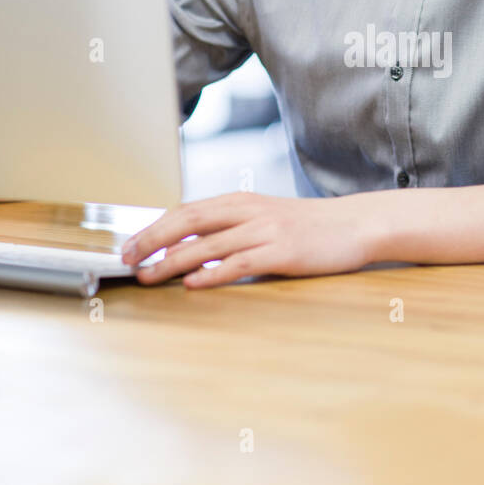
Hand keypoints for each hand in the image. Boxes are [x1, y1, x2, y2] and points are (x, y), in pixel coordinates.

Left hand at [120, 190, 376, 288]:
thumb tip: (191, 247)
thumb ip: (232, 228)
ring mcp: (265, 230)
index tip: (129, 245)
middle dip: (152, 240)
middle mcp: (249, 211)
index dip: (154, 227)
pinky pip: (240, 263)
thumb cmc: (310, 227)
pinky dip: (213, 273)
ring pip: (208, 244)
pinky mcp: (282, 252)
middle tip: (127, 259)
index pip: (186, 211)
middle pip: (188, 221)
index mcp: (241, 201)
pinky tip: (193, 283)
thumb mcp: (266, 218)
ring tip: (149, 275)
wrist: (356, 224)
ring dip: (173, 260)